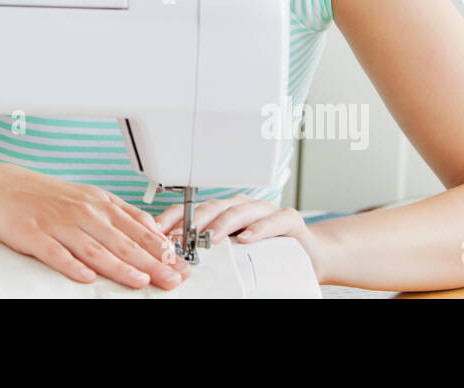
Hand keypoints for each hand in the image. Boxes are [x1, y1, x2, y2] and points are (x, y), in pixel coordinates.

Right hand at [0, 162, 191, 289]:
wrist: (0, 185)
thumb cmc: (47, 195)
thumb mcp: (88, 197)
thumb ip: (121, 213)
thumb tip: (154, 231)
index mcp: (99, 204)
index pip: (136, 229)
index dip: (160, 249)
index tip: (181, 266)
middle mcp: (82, 212)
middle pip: (122, 241)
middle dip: (151, 262)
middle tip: (172, 280)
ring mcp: (58, 223)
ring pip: (94, 248)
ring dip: (119, 267)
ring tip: (140, 282)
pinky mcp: (33, 235)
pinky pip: (54, 252)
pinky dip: (71, 265)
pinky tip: (85, 277)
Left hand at [154, 193, 331, 281]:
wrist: (307, 256)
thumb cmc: (264, 253)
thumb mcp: (230, 250)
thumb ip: (207, 247)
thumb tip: (171, 256)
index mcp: (223, 211)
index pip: (192, 209)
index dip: (174, 217)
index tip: (156, 230)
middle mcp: (242, 206)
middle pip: (213, 207)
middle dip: (193, 220)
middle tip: (179, 236)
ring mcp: (265, 210)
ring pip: (240, 210)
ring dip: (223, 223)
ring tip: (209, 238)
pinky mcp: (289, 219)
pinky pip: (274, 220)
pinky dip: (260, 228)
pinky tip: (247, 238)